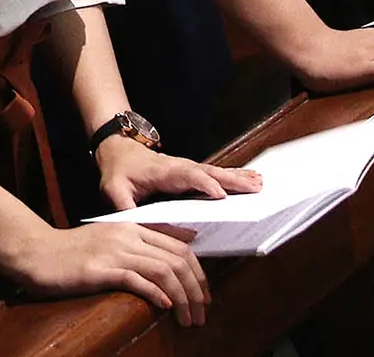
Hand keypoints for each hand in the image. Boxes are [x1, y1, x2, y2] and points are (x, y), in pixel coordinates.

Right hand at [4, 223, 209, 326]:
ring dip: (183, 297)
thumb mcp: (109, 241)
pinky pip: (137, 279)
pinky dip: (157, 294)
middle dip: (197, 289)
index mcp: (132, 227)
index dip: (199, 273)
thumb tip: (173, 256)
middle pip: (177, 259)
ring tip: (188, 319)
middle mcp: (127, 236)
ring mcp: (114, 251)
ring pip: (164, 270)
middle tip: (202, 312)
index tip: (204, 295)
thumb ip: (138, 245)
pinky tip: (166, 307)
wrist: (36, 252)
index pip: (180, 247)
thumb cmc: (72, 252)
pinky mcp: (100, 268)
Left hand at [95, 137, 261, 211]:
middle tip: (255, 188)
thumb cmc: (117, 171)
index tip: (221, 195)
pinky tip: (251, 179)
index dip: (205, 184)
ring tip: (260, 183)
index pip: (188, 176)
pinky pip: (215, 174)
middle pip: (210, 172)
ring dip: (238, 178)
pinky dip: (233, 176)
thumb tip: (137, 225)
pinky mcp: (191, 172)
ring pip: (216, 172)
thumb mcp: (112, 189)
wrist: (118, 148)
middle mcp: (180, 167)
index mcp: (164, 172)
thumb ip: (124, 207)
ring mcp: (187, 168)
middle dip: (232, 180)